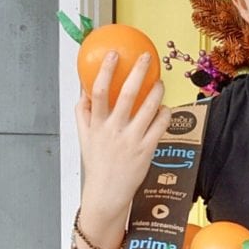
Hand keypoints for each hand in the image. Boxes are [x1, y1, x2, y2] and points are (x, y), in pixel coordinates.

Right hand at [76, 49, 170, 226]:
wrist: (107, 193)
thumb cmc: (97, 164)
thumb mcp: (84, 137)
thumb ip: (83, 112)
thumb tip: (84, 89)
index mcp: (97, 125)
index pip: (100, 92)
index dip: (106, 71)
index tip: (113, 55)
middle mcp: (114, 130)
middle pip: (128, 94)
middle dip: (138, 72)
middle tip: (145, 57)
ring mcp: (132, 140)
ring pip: (149, 107)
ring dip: (157, 91)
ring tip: (159, 82)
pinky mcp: (147, 150)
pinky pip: (160, 125)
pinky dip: (164, 113)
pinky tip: (163, 108)